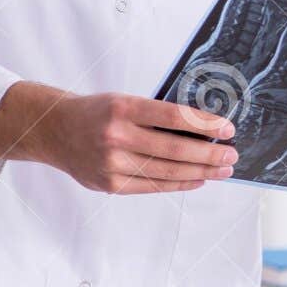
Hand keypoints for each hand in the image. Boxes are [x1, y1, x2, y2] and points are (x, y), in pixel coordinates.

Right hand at [0, 82, 237, 193]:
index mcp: (122, 107)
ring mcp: (112, 164)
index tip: (227, 128)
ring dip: (201, 171)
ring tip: (222, 169)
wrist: (55, 131)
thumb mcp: (123, 100)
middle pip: (174, 149)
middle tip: (232, 154)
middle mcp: (116, 136)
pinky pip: (153, 186)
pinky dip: (179, 184)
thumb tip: (202, 128)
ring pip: (166, 172)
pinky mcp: (111, 185)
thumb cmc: (97, 112)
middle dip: (209, 153)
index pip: (172, 116)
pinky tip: (198, 179)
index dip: (204, 124)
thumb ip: (156, 115)